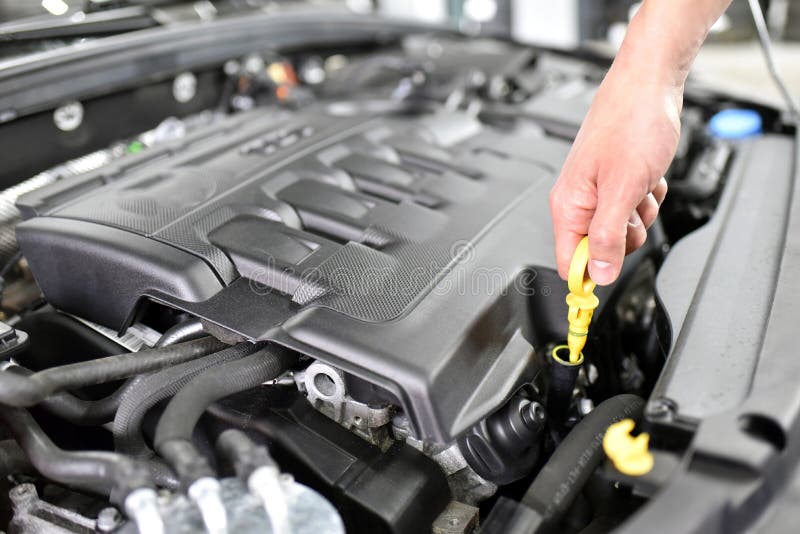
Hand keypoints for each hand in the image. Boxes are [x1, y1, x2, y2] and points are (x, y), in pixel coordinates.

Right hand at [549, 64, 677, 284]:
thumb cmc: (631, 123)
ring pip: (623, 229)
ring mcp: (599, 192)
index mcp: (569, 206)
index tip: (612, 272)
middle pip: (600, 249)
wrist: (649, 86)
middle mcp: (580, 202)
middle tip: (633, 207)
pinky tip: (647, 174)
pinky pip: (636, 209)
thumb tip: (598, 275)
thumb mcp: (622, 188)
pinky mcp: (618, 182)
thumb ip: (606, 236)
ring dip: (641, 213)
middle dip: (626, 235)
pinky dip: (648, 195)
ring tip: (642, 183)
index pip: (569, 261)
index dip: (590, 274)